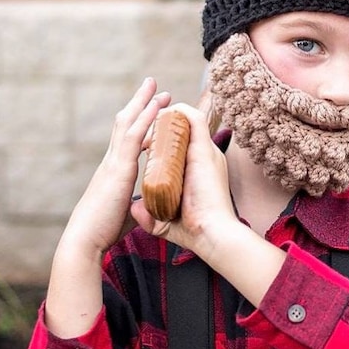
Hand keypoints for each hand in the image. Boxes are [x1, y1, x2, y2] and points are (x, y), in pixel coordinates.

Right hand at [62, 78, 171, 258]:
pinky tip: (158, 106)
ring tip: (157, 87)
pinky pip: (133, 136)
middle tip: (153, 85)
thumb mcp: (126, 212)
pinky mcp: (118, 169)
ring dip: (143, 103)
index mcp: (113, 171)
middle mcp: (111, 161)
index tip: (151, 107)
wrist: (86, 240)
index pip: (126, 138)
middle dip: (139, 102)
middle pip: (125, 122)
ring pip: (128, 123)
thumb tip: (147, 206)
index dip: (138, 121)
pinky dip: (146, 119)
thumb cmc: (104, 231)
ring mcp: (113, 162)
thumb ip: (137, 205)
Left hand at [131, 103, 237, 256]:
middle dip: (162, 122)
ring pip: (186, 118)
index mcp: (198, 170)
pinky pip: (192, 118)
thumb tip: (135, 206)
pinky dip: (176, 113)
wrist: (212, 235)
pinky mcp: (204, 148)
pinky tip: (157, 119)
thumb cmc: (193, 232)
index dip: (163, 138)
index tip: (145, 144)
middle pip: (183, 127)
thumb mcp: (164, 221)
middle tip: (144, 129)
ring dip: (166, 116)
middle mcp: (204, 156)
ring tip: (147, 123)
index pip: (182, 144)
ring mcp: (206, 151)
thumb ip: (149, 214)